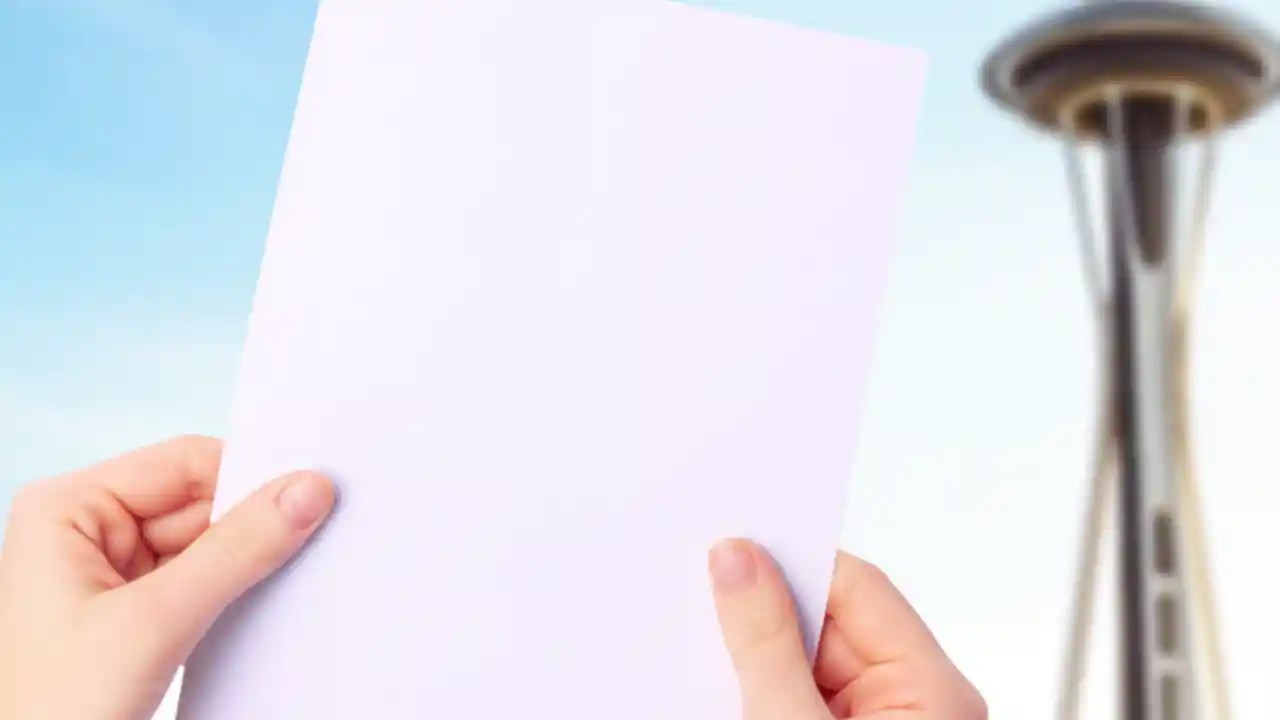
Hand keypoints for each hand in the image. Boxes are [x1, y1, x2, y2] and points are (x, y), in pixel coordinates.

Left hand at [0, 436, 334, 719]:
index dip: (249, 475)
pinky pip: (199, 582)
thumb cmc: (51, 711)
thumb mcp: (155, 622)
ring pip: (206, 544)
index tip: (313, 493)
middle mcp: (84, 531)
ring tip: (283, 582)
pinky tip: (260, 604)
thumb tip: (304, 492)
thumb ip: (237, 552)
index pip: (183, 463)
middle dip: (253, 525)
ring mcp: (106, 574)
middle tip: (316, 537)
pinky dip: (234, 592)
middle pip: (200, 502)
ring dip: (246, 563)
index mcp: (67, 509)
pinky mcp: (130, 614)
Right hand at [709, 540, 985, 719]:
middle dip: (767, 609)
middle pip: (830, 619)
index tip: (733, 547)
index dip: (793, 562)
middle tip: (707, 593)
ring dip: (758, 653)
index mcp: (934, 691)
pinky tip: (725, 685)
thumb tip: (739, 562)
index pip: (859, 586)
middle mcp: (916, 702)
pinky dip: (761, 683)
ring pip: (808, 658)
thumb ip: (765, 645)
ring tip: (710, 653)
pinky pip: (800, 691)